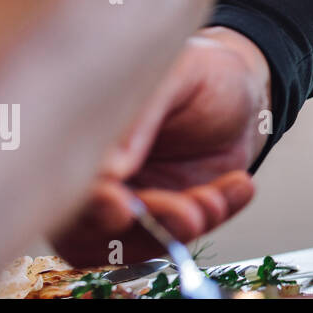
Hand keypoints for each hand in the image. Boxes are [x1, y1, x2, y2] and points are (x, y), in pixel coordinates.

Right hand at [51, 27, 270, 264]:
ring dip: (178, 229)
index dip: (88, 203)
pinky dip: (213, 216)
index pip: (69, 182)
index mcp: (82, 135)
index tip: (120, 207)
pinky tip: (239, 186)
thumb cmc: (200, 72)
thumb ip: (142, 117)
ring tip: (216, 199)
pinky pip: (184, 232)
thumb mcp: (176, 76)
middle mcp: (98, 176)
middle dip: (144, 227)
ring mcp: (132, 200)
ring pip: (137, 241)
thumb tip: (110, 170)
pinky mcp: (169, 214)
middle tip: (189, 214)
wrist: (243, 89)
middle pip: (95, 227)